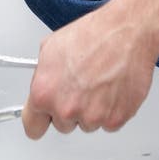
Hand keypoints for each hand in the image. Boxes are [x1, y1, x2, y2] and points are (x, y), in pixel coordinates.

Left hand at [21, 0, 157, 138]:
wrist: (126, 32)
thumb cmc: (93, 34)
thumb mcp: (51, 47)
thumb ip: (42, 76)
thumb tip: (43, 87)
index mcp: (44, 93)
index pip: (33, 127)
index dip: (41, 120)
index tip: (46, 117)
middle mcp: (66, 109)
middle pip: (63, 125)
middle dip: (70, 109)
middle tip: (81, 85)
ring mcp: (92, 117)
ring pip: (87, 124)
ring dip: (92, 109)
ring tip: (100, 80)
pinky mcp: (115, 119)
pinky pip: (109, 123)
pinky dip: (112, 109)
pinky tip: (112, 87)